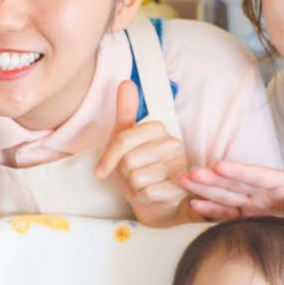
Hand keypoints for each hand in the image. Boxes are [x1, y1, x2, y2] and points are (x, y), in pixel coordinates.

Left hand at [94, 80, 195, 226]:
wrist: (154, 202)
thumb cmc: (138, 169)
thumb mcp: (126, 140)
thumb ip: (126, 112)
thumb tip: (126, 82)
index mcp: (159, 128)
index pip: (123, 138)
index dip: (108, 157)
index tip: (101, 170)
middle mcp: (174, 144)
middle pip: (128, 160)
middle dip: (125, 173)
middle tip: (133, 176)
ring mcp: (181, 166)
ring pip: (137, 177)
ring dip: (134, 187)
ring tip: (143, 185)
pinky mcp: (182, 188)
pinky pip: (147, 193)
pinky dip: (143, 198)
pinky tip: (151, 196)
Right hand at [179, 161, 283, 228]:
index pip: (260, 176)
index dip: (240, 172)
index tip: (220, 166)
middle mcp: (266, 191)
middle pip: (236, 182)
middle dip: (213, 178)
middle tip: (191, 173)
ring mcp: (256, 203)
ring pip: (227, 193)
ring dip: (206, 188)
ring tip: (184, 181)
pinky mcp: (249, 216)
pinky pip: (227, 211)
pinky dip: (212, 208)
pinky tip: (195, 204)